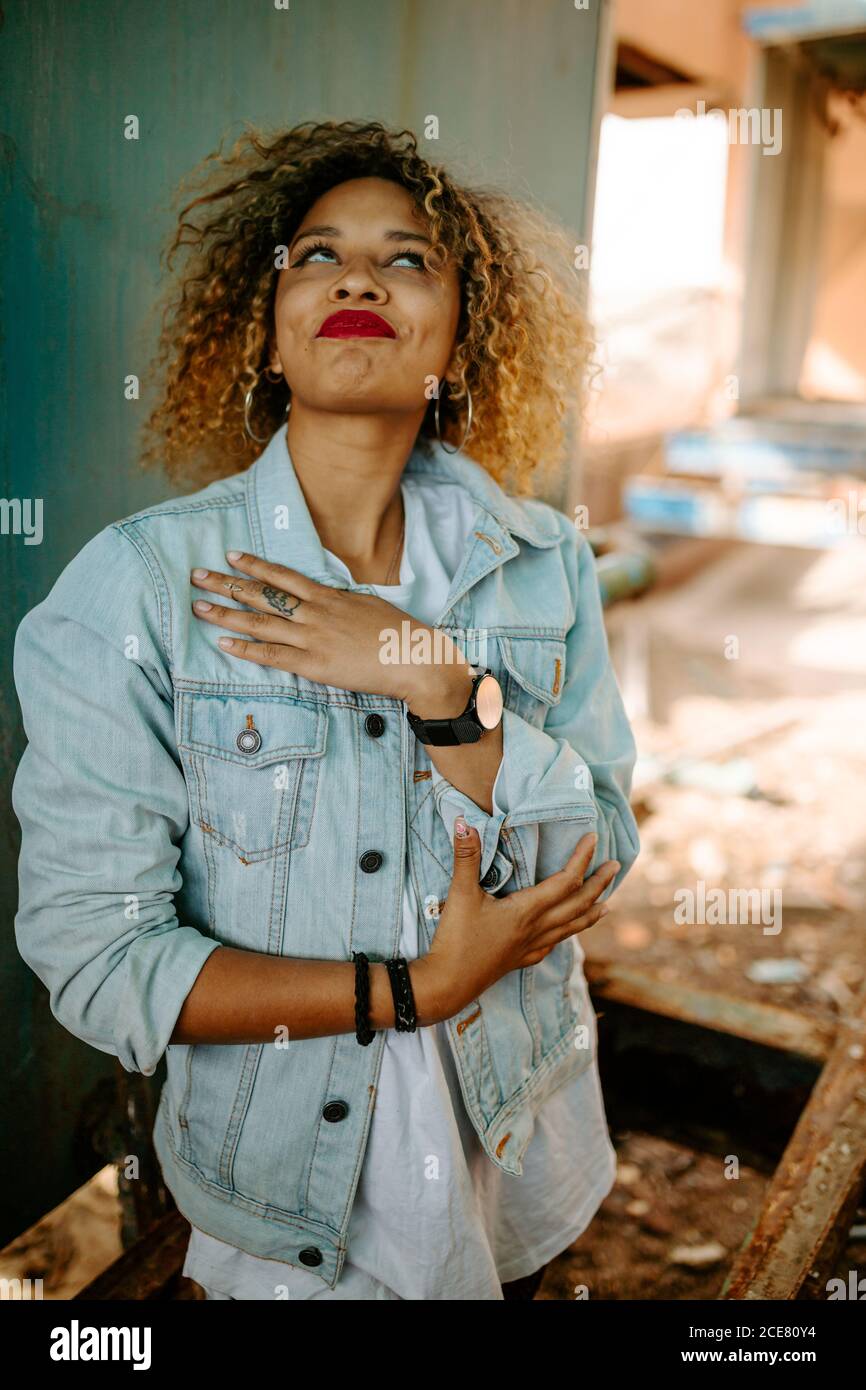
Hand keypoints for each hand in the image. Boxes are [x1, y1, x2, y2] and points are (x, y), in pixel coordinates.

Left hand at [190, 551, 472, 706]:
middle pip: (262, 595)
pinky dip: (246, 649)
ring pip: (261, 623)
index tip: (230, 555)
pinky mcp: (314, 665)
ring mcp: (311, 638)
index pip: (283, 576)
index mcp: (328, 596)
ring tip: (200, 607)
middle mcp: (314, 613)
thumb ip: (342, 600)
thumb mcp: (367, 603)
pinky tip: (224, 643)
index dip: (255, 564)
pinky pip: (273, 656)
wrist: (412, 657)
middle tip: (197, 576)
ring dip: (227, 614)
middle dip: (227, 584)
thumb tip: (326, 596)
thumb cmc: (396, 632)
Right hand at [416, 823, 618, 1021]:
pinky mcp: (521, 960)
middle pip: (578, 904)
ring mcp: (531, 947)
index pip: (565, 881)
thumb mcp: (459, 895)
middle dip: (599, 884)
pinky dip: (568, 934)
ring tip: (607, 904)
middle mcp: (536, 929)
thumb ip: (466, 858)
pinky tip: (567, 934)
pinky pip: (554, 944)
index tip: (593, 839)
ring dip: (591, 912)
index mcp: (527, 911)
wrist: (448, 984)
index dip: (582, 858)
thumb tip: (464, 823)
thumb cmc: (455, 940)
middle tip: (616, 866)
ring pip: (571, 928)